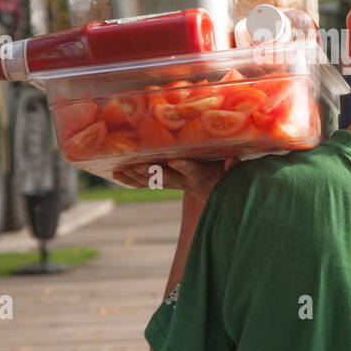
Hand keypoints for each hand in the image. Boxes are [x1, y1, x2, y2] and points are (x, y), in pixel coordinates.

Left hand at [112, 157, 235, 200]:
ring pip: (151, 181)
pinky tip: (117, 175)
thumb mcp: (229, 173)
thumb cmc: (220, 175)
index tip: (174, 160)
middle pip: (166, 177)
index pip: (193, 170)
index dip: (184, 166)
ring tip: (120, 171)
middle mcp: (183, 181)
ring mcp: (171, 183)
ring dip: (135, 176)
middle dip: (151, 172)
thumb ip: (231, 166)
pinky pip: (145, 184)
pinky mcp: (163, 183)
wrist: (209, 190)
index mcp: (200, 175)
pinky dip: (131, 180)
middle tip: (137, 166)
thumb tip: (233, 160)